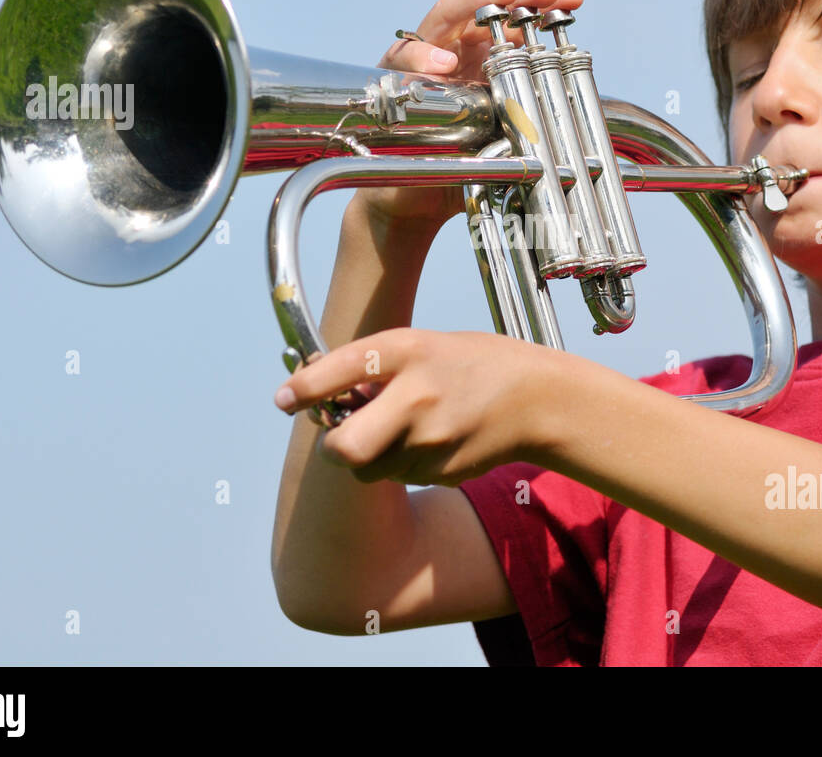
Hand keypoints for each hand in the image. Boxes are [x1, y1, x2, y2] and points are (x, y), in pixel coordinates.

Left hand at [273, 328, 558, 485]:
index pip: (339, 369)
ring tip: (399, 429)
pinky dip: (403, 463)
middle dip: (332, 446)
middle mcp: (416, 396)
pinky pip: (401, 475)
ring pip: (368, 468)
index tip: (284, 400)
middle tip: (338, 435)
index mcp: (409, 351)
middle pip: (344, 448)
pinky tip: (432, 439)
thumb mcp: (425, 345)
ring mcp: (431, 440)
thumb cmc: (473, 364)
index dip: (303, 388)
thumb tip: (326, 396)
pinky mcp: (442, 472)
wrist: (537, 399)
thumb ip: (378, 368)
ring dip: (369, 455)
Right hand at [353, 0, 585, 230]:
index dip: (541, 7)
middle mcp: (449, 51)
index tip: (572, 0)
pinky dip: (421, 59)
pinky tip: (444, 65)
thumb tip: (572, 92)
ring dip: (470, 6)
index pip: (508, 21)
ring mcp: (420, 62)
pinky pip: (401, 62)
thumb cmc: (462, 164)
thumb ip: (527, 108)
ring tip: (502, 0)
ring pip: (439, 20)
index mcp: (478, 58)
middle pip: (478, 9)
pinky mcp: (392, 82)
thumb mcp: (504, 131)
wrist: (418, 201)